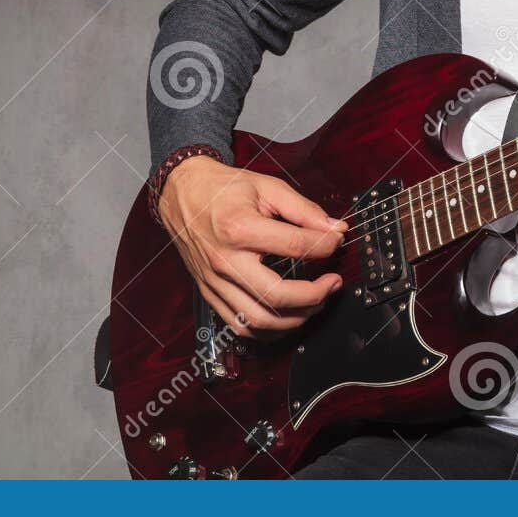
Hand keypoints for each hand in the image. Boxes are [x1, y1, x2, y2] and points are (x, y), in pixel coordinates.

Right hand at [158, 156, 346, 337]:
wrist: (181, 193)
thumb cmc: (221, 188)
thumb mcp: (266, 186)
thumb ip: (303, 209)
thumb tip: (334, 228)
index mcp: (239, 228)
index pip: (295, 246)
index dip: (325, 245)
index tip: (336, 241)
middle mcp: (225, 260)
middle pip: (277, 295)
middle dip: (315, 295)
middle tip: (333, 283)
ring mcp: (215, 281)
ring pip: (260, 321)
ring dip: (296, 318)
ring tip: (315, 302)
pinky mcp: (209, 293)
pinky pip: (240, 326)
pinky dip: (268, 330)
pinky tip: (286, 317)